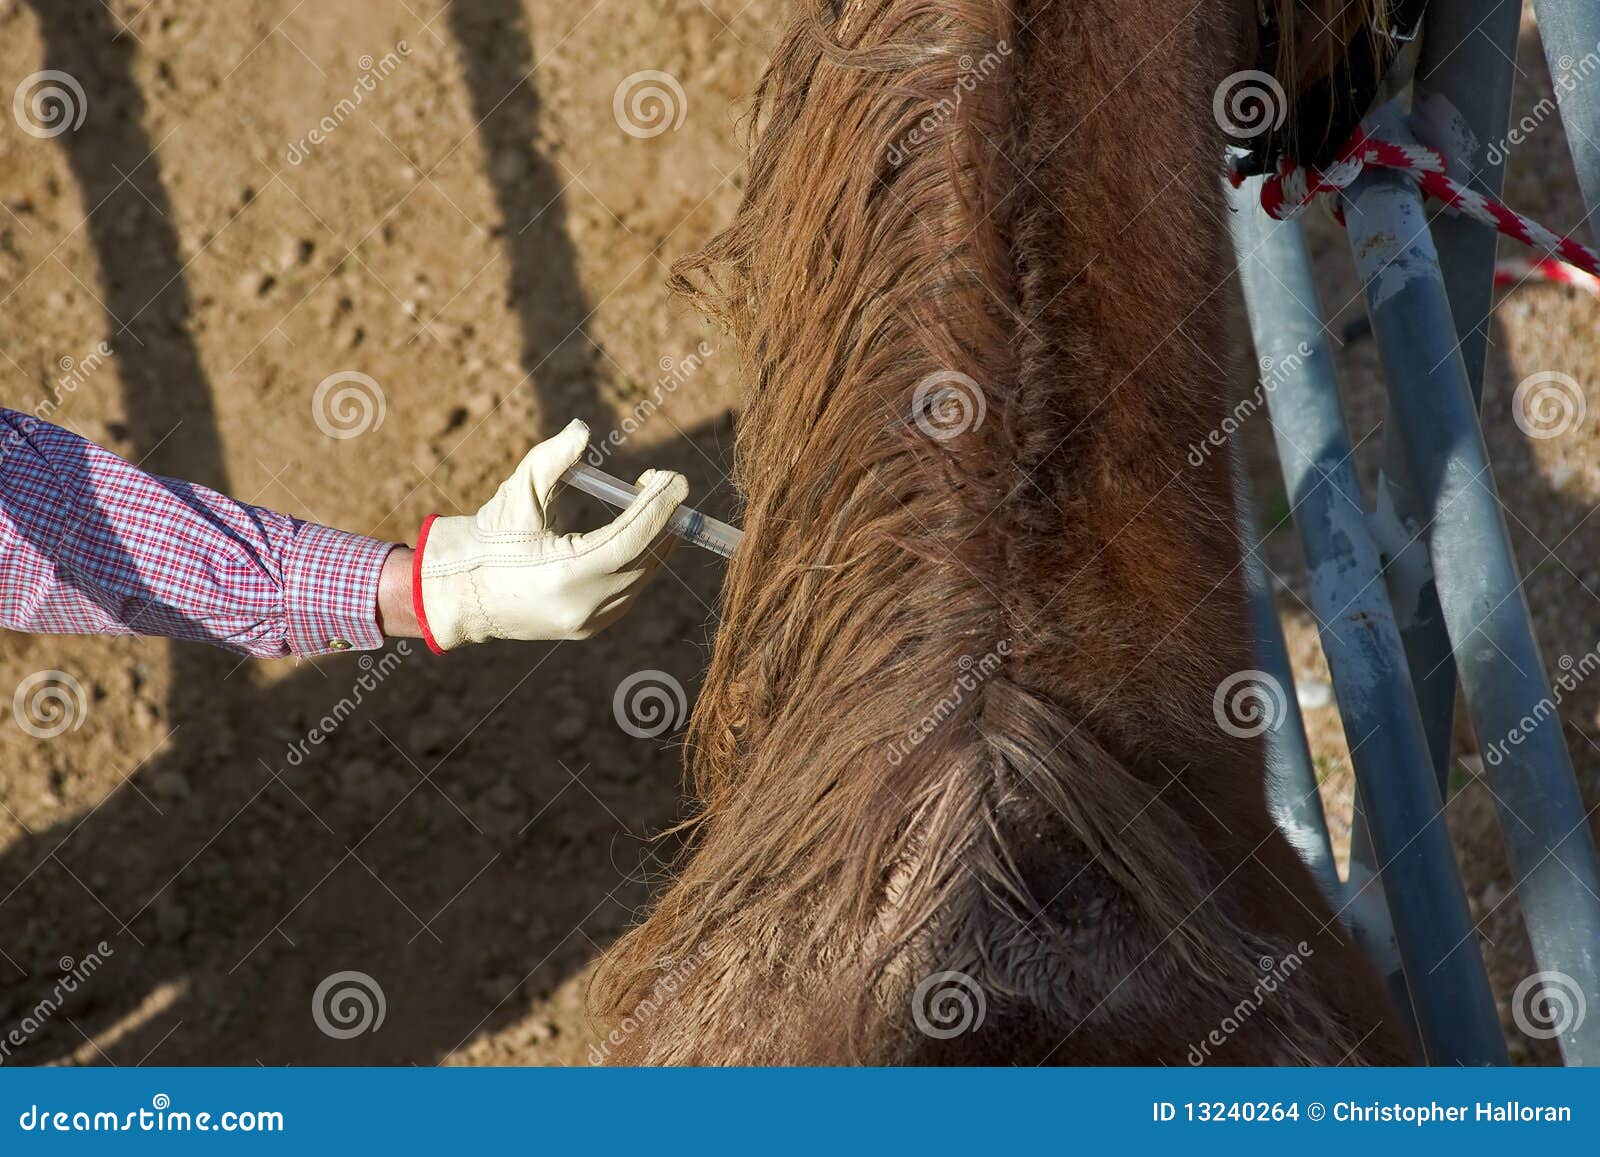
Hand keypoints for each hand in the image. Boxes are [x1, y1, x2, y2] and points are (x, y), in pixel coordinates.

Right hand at [409, 419, 687, 650]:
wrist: (464, 594)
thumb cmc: (490, 538)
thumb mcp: (516, 494)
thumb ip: (551, 459)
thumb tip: (583, 429)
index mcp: (564, 575)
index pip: (632, 540)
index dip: (658, 507)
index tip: (675, 479)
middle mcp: (583, 606)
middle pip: (646, 558)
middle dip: (663, 517)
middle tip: (663, 482)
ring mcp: (590, 622)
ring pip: (644, 574)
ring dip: (656, 536)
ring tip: (649, 501)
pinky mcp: (593, 626)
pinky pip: (632, 588)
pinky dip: (641, 558)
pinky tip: (638, 532)